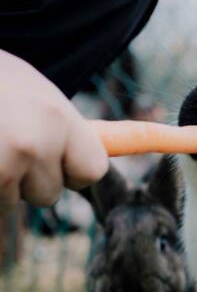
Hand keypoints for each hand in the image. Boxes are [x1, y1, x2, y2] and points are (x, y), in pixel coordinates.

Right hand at [0, 51, 107, 214]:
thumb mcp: (31, 90)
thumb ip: (60, 127)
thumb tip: (92, 165)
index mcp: (56, 117)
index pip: (94, 170)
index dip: (73, 169)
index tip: (59, 162)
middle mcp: (34, 144)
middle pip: (49, 193)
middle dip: (28, 178)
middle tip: (4, 141)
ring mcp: (4, 167)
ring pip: (12, 201)